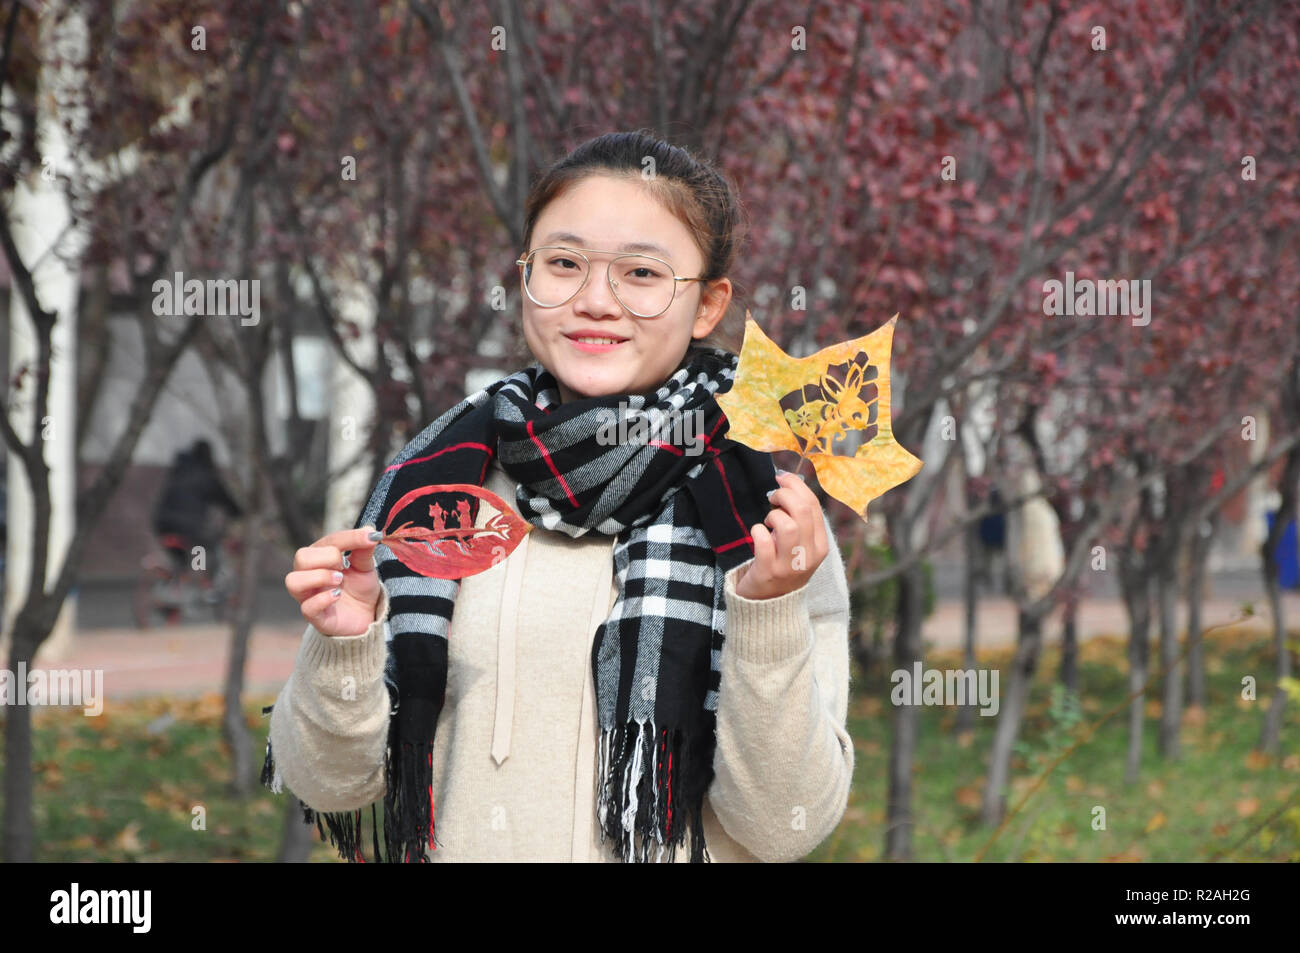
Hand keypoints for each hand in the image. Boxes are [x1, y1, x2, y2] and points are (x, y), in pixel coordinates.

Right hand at [286, 526, 384, 636]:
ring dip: (318, 576)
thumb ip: (364, 550)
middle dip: (327, 557)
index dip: (349, 538)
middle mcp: (309, 575)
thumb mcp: (365, 567)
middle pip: (301, 557)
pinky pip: (307, 607)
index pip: (328, 541)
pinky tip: (337, 595)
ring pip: (293, 581)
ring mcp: (309, 596)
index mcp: (320, 558)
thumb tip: (370, 532)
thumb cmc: (360, 588)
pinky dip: (322, 599)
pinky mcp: (315, 616)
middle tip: (344, 566)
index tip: (370, 538)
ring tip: (339, 580)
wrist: (367, 616)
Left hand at [733, 470, 827, 600]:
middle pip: (802, 511)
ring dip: (773, 515)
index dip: (797, 486)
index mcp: (820, 546)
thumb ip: (800, 521)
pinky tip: (756, 533)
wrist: (769, 606)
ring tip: (768, 521)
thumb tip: (790, 483)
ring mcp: (789, 566)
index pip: (814, 506)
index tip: (782, 478)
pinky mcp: (768, 572)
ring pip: (787, 525)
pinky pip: (764, 542)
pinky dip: (757, 531)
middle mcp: (809, 556)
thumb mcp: (801, 547)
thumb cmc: (783, 567)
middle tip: (772, 497)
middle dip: (784, 495)